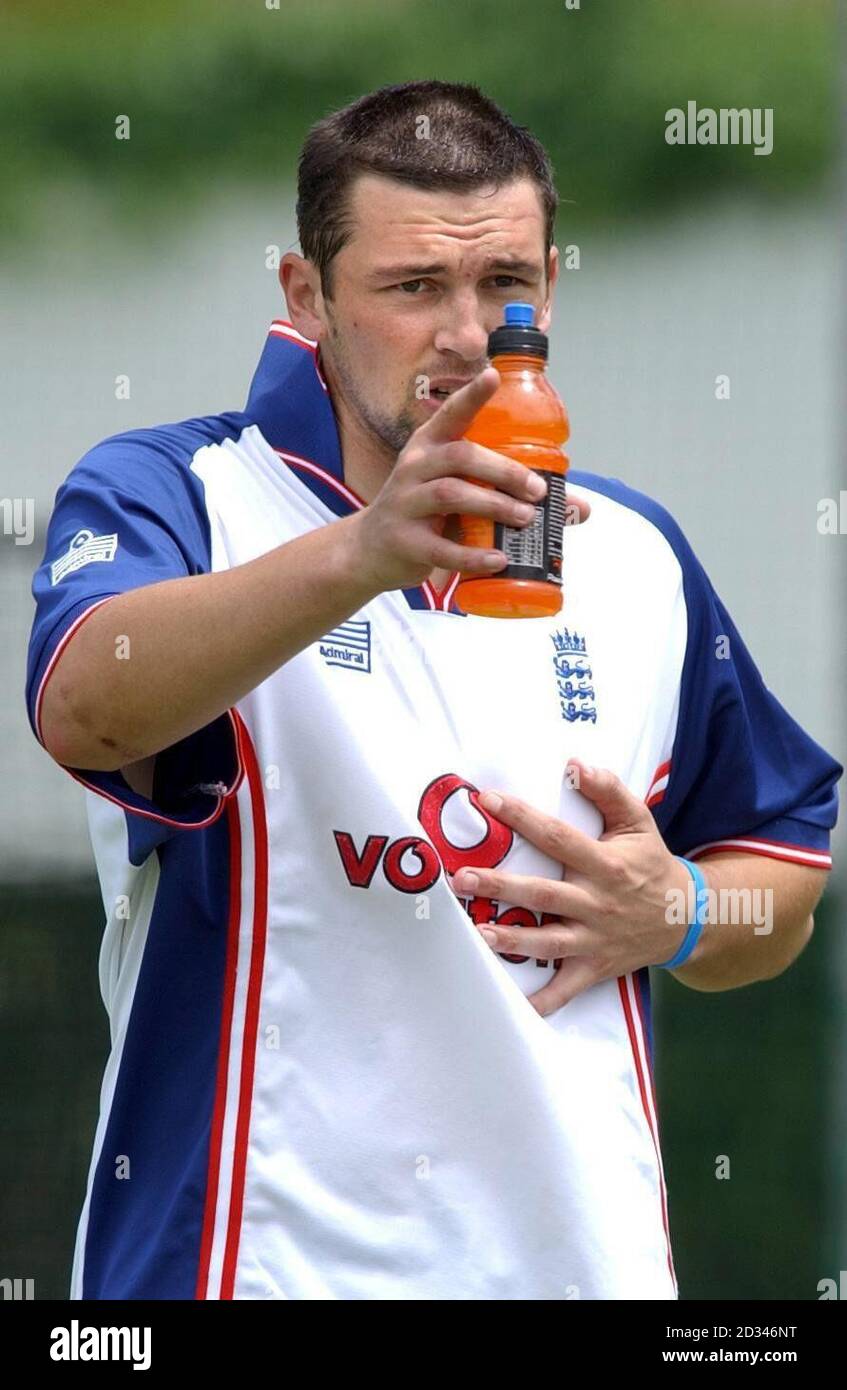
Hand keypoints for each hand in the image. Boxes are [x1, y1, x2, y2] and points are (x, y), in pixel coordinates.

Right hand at [349, 367, 547, 591]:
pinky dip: (473, 554)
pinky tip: (498, 559)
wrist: (370, 550)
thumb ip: (507, 493)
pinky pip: (441, 548)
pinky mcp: (404, 541)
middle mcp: (414, 467)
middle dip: (503, 470)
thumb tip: (578, 507)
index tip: (493, 375)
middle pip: (460, 456)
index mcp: (429, 446)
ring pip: (451, 495)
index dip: (472, 395)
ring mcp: (405, 503)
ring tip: (525, 518)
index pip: (451, 414)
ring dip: (493, 505)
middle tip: (537, 489)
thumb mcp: (459, 492)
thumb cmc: (426, 513)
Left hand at [447, 759, 691, 1016]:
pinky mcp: (593, 968)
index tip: (487, 800)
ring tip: (476, 932)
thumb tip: (575, 765)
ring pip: (548, 941)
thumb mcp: (639, 822)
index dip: (522, 817)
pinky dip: (540, 1002)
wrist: (686, 919)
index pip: (558, 837)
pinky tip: (511, 1006)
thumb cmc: (650, 864)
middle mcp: (597, 903)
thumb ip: (609, 790)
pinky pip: (564, 990)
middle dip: (500, 885)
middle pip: (544, 894)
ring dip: (511, 940)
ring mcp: (594, 940)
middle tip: (461, 877)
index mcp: (606, 865)